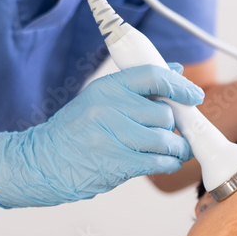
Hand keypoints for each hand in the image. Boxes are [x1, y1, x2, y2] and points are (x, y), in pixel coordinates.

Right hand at [0, 64, 204, 207]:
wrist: (42, 162)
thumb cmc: (76, 130)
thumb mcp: (102, 99)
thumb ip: (140, 86)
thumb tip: (177, 71)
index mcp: (107, 88)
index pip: (153, 76)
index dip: (180, 85)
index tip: (194, 96)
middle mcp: (109, 108)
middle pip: (163, 113)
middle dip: (171, 126)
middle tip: (167, 132)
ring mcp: (111, 137)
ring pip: (164, 139)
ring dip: (175, 148)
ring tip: (172, 150)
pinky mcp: (115, 164)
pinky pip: (157, 162)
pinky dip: (168, 163)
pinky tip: (164, 162)